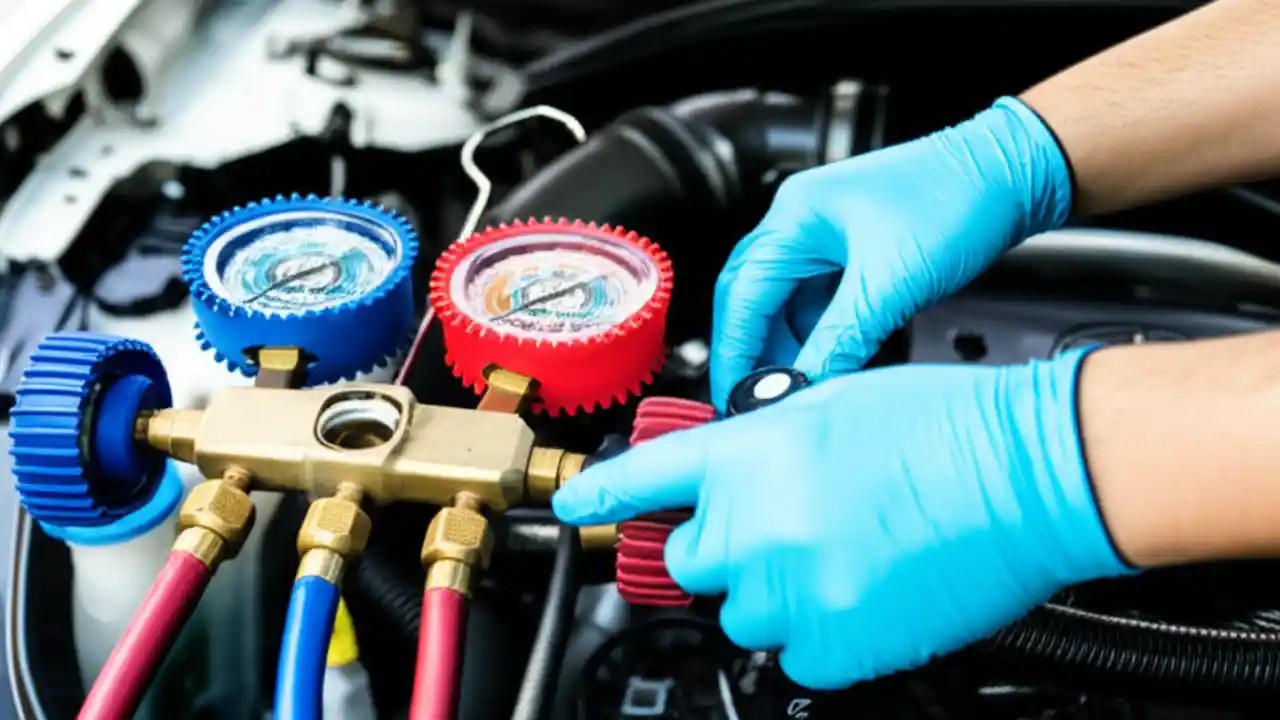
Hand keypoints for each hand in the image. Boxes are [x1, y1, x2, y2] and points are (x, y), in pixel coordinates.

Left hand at [553, 349, 1127, 689]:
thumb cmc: (944, 424)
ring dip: (774, 592)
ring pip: (742, 613)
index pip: (643, 478)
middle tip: (776, 532)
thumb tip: (734, 476)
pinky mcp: (835, 642)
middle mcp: (755, 523)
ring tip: (838, 557)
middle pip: (690, 561)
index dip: (603, 498)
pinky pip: (793, 655)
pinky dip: (817, 632)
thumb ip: (761, 445)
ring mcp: (791, 588)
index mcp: (748, 453)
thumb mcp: (830, 404)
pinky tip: (860, 591)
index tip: (576, 510)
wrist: (1026, 470)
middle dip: (722, 549)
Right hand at [711, 96, 1072, 408]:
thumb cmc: (958, 201)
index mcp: (796, 217)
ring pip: (784, 301)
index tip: (734, 393)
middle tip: (755, 396)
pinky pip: (816, 298)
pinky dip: (815, 332)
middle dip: (752, 349)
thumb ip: (841, 339)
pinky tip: (828, 358)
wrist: (1012, 173)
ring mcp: (824, 233)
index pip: (743, 295)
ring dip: (786, 344)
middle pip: (752, 297)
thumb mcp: (891, 284)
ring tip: (796, 385)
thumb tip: (806, 384)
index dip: (735, 350)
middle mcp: (801, 220)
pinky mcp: (851, 248)